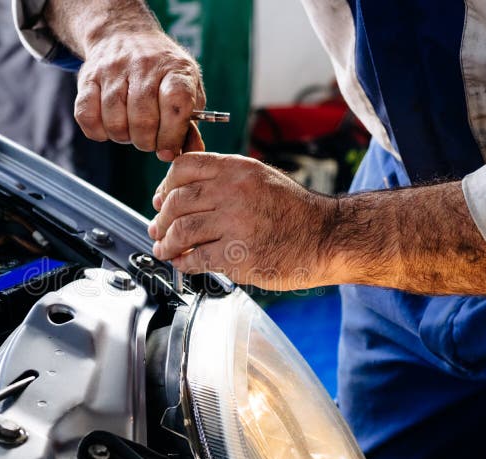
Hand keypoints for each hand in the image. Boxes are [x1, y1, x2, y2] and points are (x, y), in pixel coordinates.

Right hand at [76, 29, 205, 160]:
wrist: (124, 35)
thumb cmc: (161, 74)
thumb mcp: (186, 89)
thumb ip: (189, 125)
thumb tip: (191, 155)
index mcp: (175, 69)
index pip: (177, 103)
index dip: (172, 134)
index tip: (168, 149)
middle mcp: (144, 65)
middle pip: (143, 121)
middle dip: (146, 142)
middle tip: (148, 139)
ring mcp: (113, 70)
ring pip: (115, 123)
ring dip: (123, 137)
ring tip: (130, 129)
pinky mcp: (88, 77)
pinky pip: (87, 116)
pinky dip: (98, 131)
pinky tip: (108, 125)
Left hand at [148, 153, 338, 289]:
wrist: (327, 236)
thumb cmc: (295, 211)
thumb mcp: (261, 178)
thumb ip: (225, 180)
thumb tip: (185, 193)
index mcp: (237, 169)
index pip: (184, 167)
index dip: (165, 185)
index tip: (160, 200)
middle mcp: (233, 191)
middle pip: (177, 201)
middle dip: (161, 219)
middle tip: (158, 229)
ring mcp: (235, 223)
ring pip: (181, 230)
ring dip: (167, 243)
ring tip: (165, 249)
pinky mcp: (238, 254)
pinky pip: (196, 258)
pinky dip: (184, 263)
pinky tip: (184, 264)